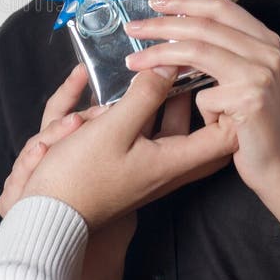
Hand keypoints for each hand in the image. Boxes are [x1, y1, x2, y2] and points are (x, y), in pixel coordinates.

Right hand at [20, 66, 236, 229]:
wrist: (48, 214)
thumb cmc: (80, 177)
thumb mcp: (112, 129)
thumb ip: (144, 95)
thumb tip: (169, 65)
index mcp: (172, 162)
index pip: (225, 138)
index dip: (232, 107)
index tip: (221, 77)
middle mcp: (166, 167)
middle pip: (204, 132)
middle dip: (202, 99)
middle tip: (194, 69)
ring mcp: (148, 167)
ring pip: (172, 128)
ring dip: (167, 100)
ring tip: (156, 69)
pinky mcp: (128, 164)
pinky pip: (145, 131)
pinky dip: (141, 109)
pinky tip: (118, 89)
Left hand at [124, 0, 279, 196]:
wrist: (276, 166)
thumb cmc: (248, 123)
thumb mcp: (238, 78)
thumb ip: (218, 50)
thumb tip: (175, 27)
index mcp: (263, 40)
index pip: (220, 6)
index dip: (185, 1)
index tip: (155, 2)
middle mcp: (267, 51)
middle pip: (203, 25)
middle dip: (162, 24)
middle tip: (132, 28)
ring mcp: (260, 74)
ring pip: (196, 51)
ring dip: (158, 55)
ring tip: (132, 61)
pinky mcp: (250, 99)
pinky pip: (203, 95)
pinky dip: (196, 108)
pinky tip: (207, 121)